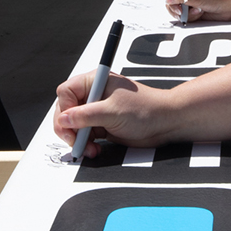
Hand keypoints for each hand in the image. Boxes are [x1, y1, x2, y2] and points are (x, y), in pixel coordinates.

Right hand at [52, 70, 180, 147]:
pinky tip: (93, 149)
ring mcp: (97, 111)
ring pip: (74, 125)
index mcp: (95, 81)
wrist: (166, 123)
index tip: (70, 124)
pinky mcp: (101, 125)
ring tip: (88, 148)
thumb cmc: (146, 109)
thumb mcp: (112, 112)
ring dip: (77, 139)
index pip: (66, 92)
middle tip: (74, 141)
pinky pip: (84, 135)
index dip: (65, 109)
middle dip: (68, 128)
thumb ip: (86, 116)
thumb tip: (64, 119)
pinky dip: (85, 144)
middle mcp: (93, 95)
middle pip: (66, 110)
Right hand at [166, 0, 230, 23]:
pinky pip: (187, 18)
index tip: (180, 10)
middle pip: (174, 6)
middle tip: (187, 13)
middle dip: (181, 11)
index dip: (173, 4)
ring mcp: (191, 4)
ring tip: (199, 11)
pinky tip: (200, 14)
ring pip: (180, 14)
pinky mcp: (195, 12)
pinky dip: (193, 18)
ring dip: (189, 15)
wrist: (229, 6)